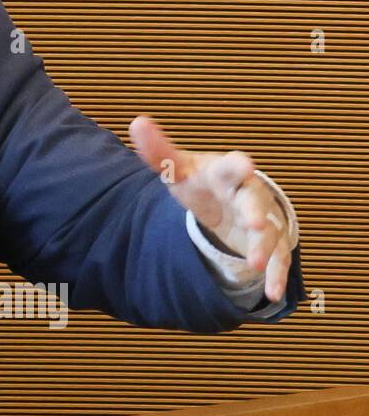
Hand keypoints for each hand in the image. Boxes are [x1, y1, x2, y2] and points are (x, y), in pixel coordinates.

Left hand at [128, 115, 292, 302]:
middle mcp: (248, 194)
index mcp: (225, 173)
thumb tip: (137, 122)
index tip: (245, 164)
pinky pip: (277, 259)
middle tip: (255, 223)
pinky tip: (272, 292)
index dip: (237, 166)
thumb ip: (158, 152)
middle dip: (255, 211)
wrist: (227, 198)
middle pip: (255, 200)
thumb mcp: (178, 170)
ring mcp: (263, 219)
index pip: (231, 167)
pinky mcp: (269, 243)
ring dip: (263, 247)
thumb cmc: (200, 181)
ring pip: (269, 232)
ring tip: (254, 263)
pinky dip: (276, 275)